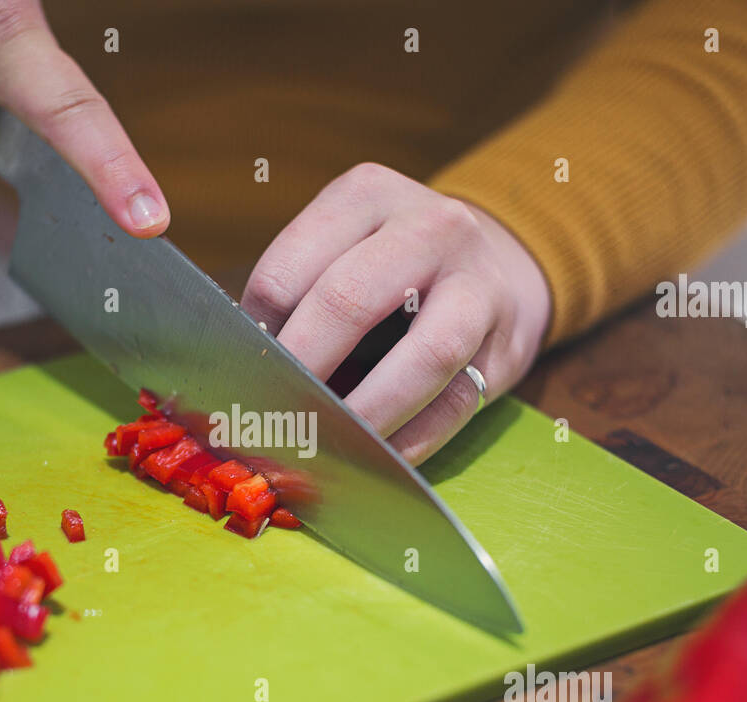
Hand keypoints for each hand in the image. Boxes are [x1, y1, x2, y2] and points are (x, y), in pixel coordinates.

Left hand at [241, 163, 550, 464]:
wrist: (499, 263)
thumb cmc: (395, 267)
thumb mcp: (346, 246)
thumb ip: (300, 293)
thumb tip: (244, 373)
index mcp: (365, 195)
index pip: (288, 271)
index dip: (255, 336)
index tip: (239, 379)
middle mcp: (429, 226)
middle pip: (348, 302)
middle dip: (302, 372)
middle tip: (269, 420)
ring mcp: (478, 283)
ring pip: (424, 356)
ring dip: (366, 414)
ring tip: (325, 447)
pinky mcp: (506, 344)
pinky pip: (456, 403)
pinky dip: (411, 441)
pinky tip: (375, 461)